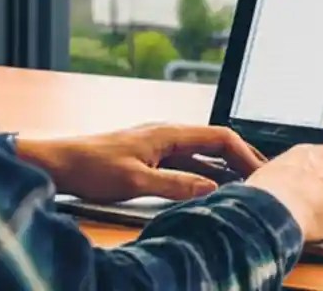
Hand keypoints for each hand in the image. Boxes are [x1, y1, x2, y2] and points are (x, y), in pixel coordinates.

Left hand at [15, 123, 265, 203]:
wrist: (58, 162)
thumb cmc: (91, 167)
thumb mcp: (136, 181)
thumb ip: (176, 185)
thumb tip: (212, 190)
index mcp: (169, 133)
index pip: (220, 137)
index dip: (245, 153)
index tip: (262, 171)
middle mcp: (168, 133)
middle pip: (216, 142)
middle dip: (242, 157)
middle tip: (264, 176)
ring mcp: (159, 144)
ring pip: (203, 153)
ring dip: (225, 167)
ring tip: (245, 183)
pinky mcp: (150, 156)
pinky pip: (188, 162)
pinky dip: (205, 173)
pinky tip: (211, 188)